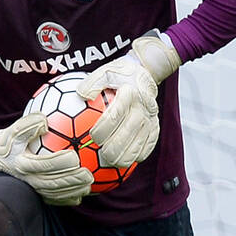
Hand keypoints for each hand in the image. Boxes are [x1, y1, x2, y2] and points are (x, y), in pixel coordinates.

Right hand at [0, 113, 92, 205]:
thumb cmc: (10, 141)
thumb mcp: (14, 130)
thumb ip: (28, 124)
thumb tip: (45, 120)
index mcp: (22, 163)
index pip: (43, 164)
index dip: (59, 162)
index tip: (75, 156)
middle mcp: (27, 179)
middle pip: (52, 182)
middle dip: (71, 180)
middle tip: (88, 175)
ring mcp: (32, 189)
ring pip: (55, 194)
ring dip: (73, 190)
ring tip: (89, 185)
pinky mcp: (36, 195)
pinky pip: (53, 200)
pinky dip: (68, 198)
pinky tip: (81, 194)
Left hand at [76, 31, 180, 167]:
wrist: (144, 75)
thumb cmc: (119, 76)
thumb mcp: (104, 72)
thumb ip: (91, 83)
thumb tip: (80, 95)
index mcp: (130, 94)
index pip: (114, 117)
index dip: (101, 131)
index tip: (90, 137)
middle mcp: (143, 109)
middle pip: (124, 138)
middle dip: (107, 151)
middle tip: (95, 154)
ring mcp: (151, 123)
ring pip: (134, 150)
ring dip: (118, 160)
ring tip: (105, 163)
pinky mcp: (155, 132)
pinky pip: (143, 152)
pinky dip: (131, 159)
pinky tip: (118, 162)